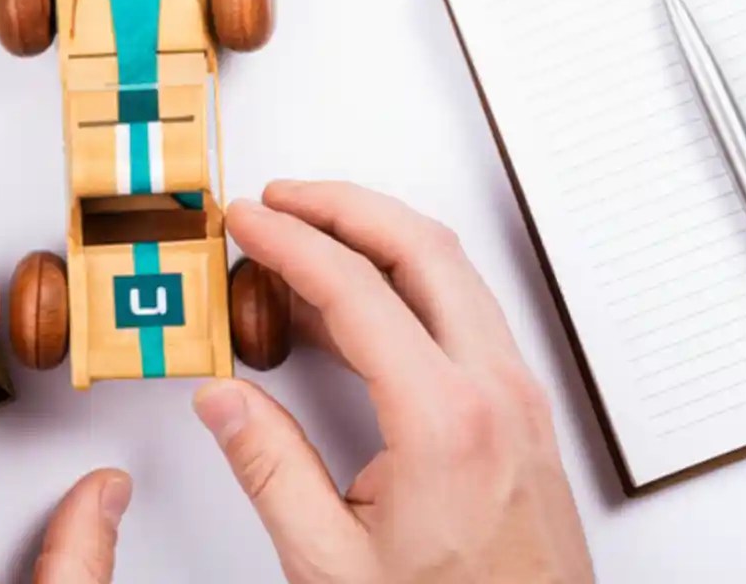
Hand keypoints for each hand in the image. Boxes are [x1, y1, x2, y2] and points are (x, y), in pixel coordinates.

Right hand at [195, 181, 593, 582]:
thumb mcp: (333, 561)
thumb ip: (270, 469)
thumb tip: (224, 399)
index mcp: (446, 421)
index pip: (357, 290)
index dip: (291, 242)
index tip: (248, 220)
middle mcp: (495, 391)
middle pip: (421, 247)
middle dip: (343, 204)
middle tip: (281, 198)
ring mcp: (516, 394)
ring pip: (449, 270)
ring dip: (377, 235)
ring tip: (306, 238)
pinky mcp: (520, 406)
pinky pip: (461, 310)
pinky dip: (404, 282)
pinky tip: (352, 305)